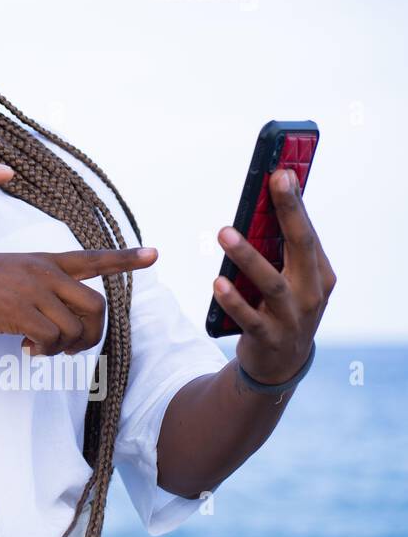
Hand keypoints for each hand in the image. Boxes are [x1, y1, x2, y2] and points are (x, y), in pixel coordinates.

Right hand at [0, 247, 159, 354]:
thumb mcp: (9, 272)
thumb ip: (37, 287)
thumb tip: (58, 324)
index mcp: (44, 261)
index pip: (93, 258)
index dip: (126, 259)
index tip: (154, 254)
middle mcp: (45, 272)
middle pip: (97, 306)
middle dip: (92, 334)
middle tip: (71, 348)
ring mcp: (34, 290)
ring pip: (76, 328)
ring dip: (65, 348)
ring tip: (41, 349)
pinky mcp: (20, 311)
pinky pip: (53, 340)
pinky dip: (45, 352)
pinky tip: (25, 349)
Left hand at [213, 167, 335, 383]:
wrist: (280, 364)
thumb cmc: (280, 307)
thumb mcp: (288, 277)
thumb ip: (279, 245)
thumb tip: (265, 199)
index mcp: (319, 273)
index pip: (307, 231)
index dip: (295, 202)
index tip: (282, 172)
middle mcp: (312, 293)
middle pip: (300, 247)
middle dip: (287, 212)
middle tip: (271, 183)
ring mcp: (293, 318)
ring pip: (272, 283)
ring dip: (248, 256)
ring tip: (224, 232)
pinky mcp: (270, 338)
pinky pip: (250, 318)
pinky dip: (234, 300)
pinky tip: (217, 283)